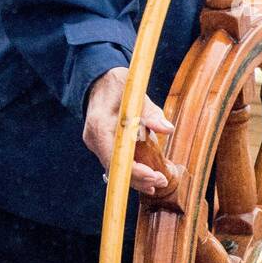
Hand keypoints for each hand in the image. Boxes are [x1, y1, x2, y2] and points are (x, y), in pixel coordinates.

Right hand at [83, 66, 173, 195]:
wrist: (100, 81)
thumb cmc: (119, 85)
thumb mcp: (136, 93)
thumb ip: (151, 113)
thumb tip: (167, 129)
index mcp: (100, 124)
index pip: (114, 157)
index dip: (134, 170)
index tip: (154, 175)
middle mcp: (94, 138)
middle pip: (114, 168)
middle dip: (138, 178)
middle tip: (162, 181)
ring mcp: (96, 143)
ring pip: (114, 168)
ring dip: (136, 177)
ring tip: (158, 181)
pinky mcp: (101, 145)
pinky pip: (114, 162)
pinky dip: (130, 170)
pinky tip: (146, 177)